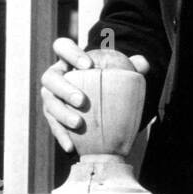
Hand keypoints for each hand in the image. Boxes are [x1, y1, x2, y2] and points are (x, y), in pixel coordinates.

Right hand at [39, 38, 148, 152]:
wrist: (100, 100)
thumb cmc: (110, 80)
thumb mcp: (120, 72)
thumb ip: (131, 66)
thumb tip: (143, 64)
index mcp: (68, 59)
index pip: (62, 47)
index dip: (71, 53)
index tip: (88, 66)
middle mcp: (55, 76)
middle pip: (50, 78)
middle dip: (64, 88)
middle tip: (82, 100)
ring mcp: (49, 96)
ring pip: (49, 103)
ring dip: (62, 114)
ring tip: (78, 124)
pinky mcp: (50, 115)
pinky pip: (53, 126)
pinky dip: (61, 136)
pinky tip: (71, 147)